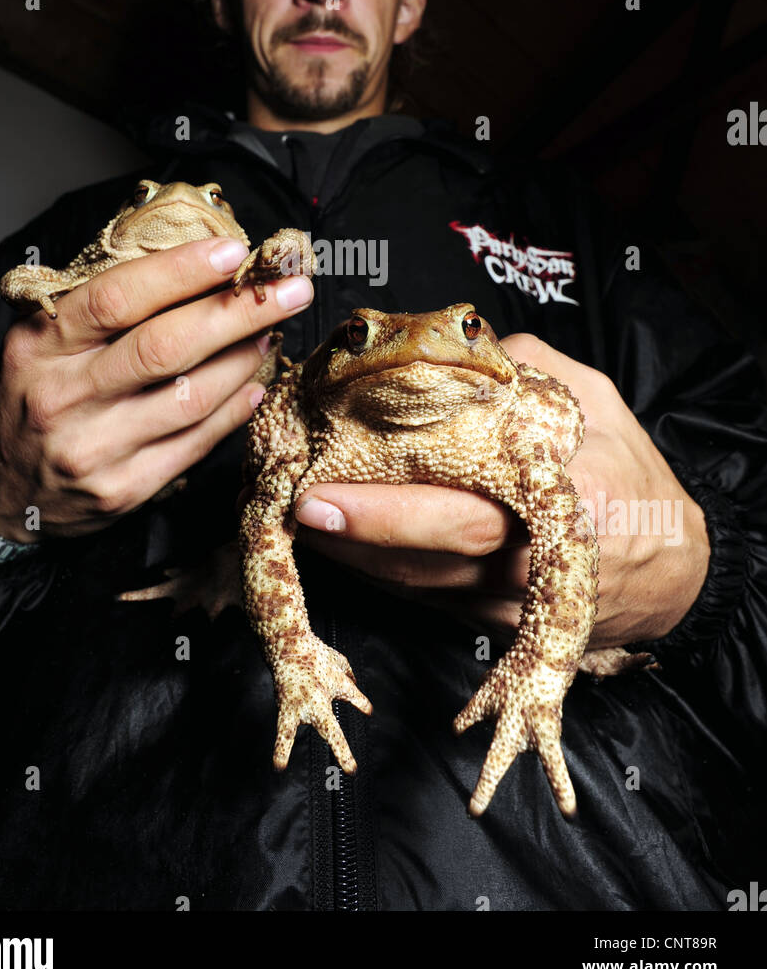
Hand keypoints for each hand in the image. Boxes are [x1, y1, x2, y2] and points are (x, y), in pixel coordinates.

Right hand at [0, 239, 313, 542]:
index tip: (233, 253)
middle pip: (165, 346)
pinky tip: (255, 384)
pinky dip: (234, 409)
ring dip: (245, 360)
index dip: (180, 271)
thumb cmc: (36, 399)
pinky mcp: (123, 489)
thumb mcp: (43, 343)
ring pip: (190, 396)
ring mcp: (94, 448)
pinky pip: (196, 442)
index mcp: (42, 345)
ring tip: (272, 333)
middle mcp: (64, 396)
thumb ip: (100, 307)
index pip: (117, 297)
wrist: (1, 493)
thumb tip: (189, 263)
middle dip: (238, 313)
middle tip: (290, 290)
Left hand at [293, 333, 709, 646]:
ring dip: (352, 554)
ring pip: (413, 583)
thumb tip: (449, 350)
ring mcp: (508, 600)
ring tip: (299, 512)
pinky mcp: (491, 617)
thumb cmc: (630, 469)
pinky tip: (341, 538)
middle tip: (293, 505)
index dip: (384, 512)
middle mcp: (528, 563)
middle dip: (349, 537)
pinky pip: (423, 593)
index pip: (460, 515)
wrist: (675, 566)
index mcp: (561, 502)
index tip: (323, 493)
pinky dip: (379, 568)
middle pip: (424, 559)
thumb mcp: (593, 400)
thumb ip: (522, 370)